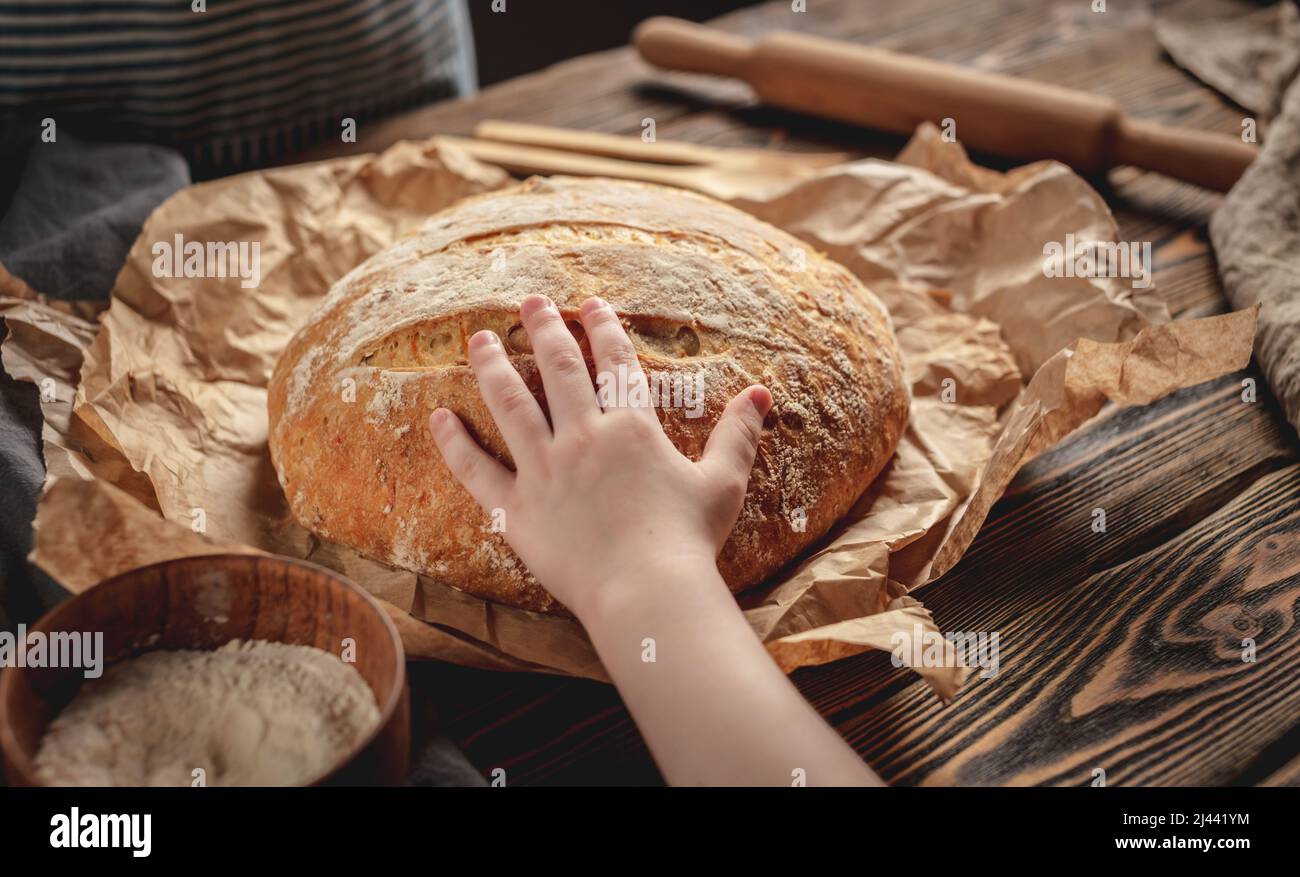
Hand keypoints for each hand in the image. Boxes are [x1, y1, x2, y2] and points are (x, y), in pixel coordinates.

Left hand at [427, 293, 771, 618]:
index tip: (590, 305)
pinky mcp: (516, 510)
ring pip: (510, 405)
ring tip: (480, 339)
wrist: (647, 592)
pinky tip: (436, 417)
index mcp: (631, 428)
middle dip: (544, 329)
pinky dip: (453, 443)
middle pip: (557, 370)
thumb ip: (737, 434)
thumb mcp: (722, 483)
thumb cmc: (688, 541)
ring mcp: (544, 471)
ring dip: (493, 366)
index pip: (614, 364)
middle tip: (530, 301)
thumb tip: (762, 393)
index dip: (602, 329)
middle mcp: (583, 438)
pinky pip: (476, 470)